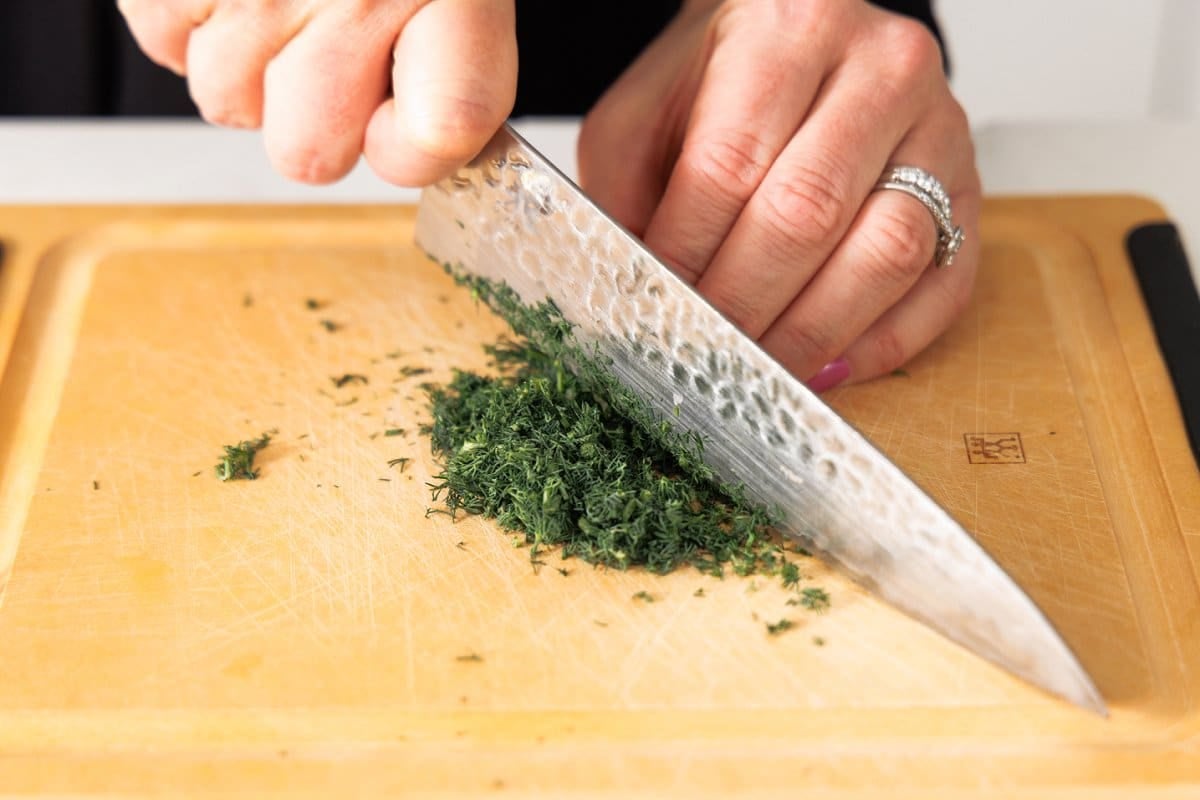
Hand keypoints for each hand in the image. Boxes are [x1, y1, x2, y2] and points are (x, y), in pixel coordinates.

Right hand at [117, 0, 516, 185]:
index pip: (438, 132)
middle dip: (316, 121)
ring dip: (250, 67)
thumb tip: (426, 140)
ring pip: (228, 103)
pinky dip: (192, 21)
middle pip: (309, 154)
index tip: (405, 127)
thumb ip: (456, 55)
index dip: (413, 152)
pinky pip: (167, 46)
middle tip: (332, 53)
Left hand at [578, 0, 980, 389]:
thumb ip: (626, 193)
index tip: (658, 309)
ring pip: (889, 251)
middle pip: (810, 212)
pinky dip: (883, 343)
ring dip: (815, 331)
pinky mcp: (970, 186)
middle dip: (746, 304)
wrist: (806, 37)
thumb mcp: (647, 113)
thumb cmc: (723, 81)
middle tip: (705, 353)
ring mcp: (939, 127)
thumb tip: (632, 294)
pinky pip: (942, 285)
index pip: (728, 165)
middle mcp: (879, 68)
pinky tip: (829, 366)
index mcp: (787, 32)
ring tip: (761, 369)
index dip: (687, 254)